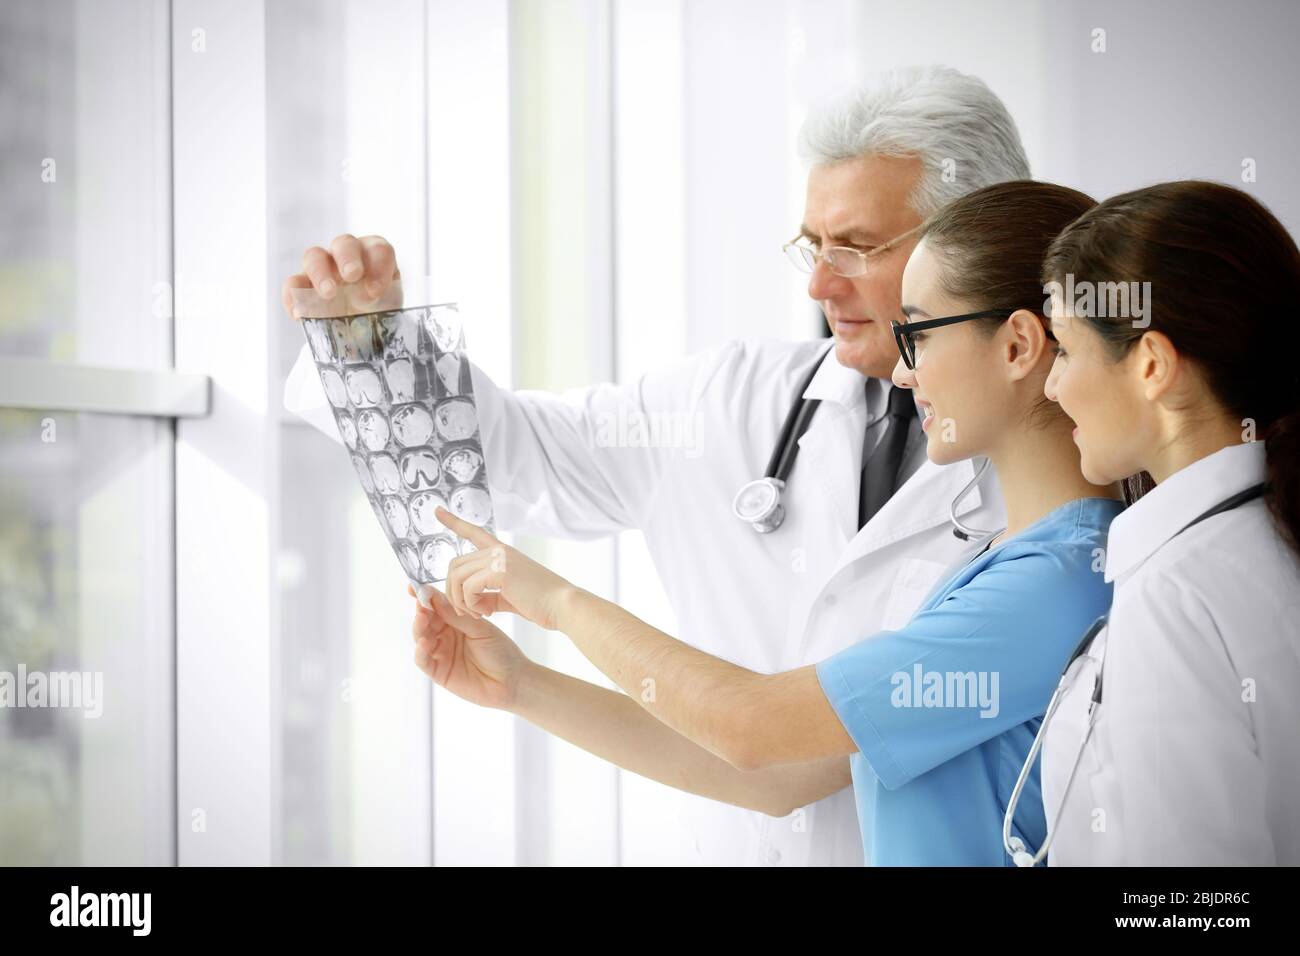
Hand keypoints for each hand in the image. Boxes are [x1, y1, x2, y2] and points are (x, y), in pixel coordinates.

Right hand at [281, 233, 400, 319]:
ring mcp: (322, 268)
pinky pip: (293, 285)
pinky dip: (293, 297)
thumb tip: (368, 300)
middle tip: (352, 276)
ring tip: (328, 294)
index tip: (377, 291)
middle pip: (344, 244)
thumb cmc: (378, 314)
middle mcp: (347, 256)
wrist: (359, 333)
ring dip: (320, 273)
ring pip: (314, 256)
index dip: (378, 266)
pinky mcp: (303, 287)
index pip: (378, 250)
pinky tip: (300, 314)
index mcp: (374, 257)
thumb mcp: (389, 308)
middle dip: (348, 258)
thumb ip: (384, 303)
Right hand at [409, 583, 529, 710]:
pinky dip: (420, 652)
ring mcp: (441, 654)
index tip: (416, 587)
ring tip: (421, 618)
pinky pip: (424, 661)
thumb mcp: (480, 628)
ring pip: (421, 638)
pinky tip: (423, 642)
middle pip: (425, 621)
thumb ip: (456, 615)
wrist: (514, 680)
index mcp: (455, 622)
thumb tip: (433, 596)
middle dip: (421, 611)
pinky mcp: (439, 673)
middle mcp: (445, 636)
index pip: (436, 607)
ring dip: (418, 628)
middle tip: (420, 602)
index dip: (425, 597)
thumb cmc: (501, 651)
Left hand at [435, 507, 578, 631]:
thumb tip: (473, 602)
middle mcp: (498, 550)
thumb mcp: (510, 596)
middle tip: (468, 612)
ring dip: (460, 601)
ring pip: (457, 576)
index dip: (453, 521)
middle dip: (453, 592)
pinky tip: (487, 613)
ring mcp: (499, 558)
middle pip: (455, 564)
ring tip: (478, 614)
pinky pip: (468, 587)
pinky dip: (471, 605)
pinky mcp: (500, 570)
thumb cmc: (542, 603)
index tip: (437, 510)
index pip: (473, 532)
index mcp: (502, 552)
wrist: (563, 606)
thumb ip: (490, 595)